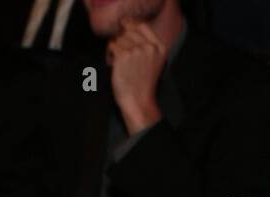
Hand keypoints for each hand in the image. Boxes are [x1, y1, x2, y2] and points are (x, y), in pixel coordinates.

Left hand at [107, 17, 165, 134]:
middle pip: (128, 31)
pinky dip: (110, 55)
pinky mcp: (124, 54)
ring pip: (119, 38)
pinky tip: (115, 65)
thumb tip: (126, 24)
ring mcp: (137, 50)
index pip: (142, 25)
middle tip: (123, 55)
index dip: (130, 25)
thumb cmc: (142, 83)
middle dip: (122, 40)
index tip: (124, 29)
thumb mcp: (152, 61)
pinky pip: (112, 45)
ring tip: (120, 63)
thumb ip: (145, 43)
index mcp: (159, 48)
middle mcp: (150, 47)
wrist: (138, 100)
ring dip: (115, 48)